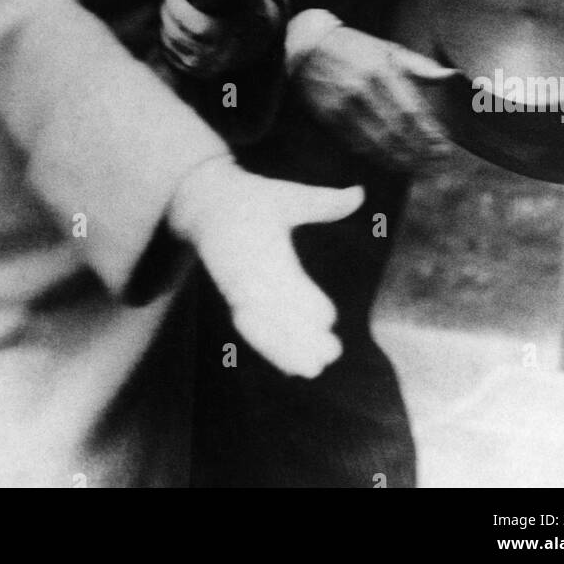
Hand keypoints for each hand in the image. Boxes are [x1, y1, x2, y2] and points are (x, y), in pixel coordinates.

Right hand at [168, 155, 363, 376]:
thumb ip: (324, 201)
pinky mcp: (232, 300)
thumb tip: (360, 193)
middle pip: (274, 312)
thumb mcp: (287, 195)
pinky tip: (292, 368)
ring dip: (286, 351)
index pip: (284, 281)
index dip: (305, 302)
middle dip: (301, 335)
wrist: (202, 205)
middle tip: (332, 353)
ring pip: (261, 327)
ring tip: (313, 370)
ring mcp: (237, 289)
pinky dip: (270, 350)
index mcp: (263, 247)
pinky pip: (251, 330)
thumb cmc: (251, 198)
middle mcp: (249, 273)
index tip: (328, 318)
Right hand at [292, 25, 456, 169]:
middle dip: (421, 153)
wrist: (308, 47)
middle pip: (398, 132)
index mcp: (382, 70)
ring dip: (403, 160)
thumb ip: (420, 66)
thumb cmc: (355, 48)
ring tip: (420, 170)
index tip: (445, 148)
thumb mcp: (389, 49)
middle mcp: (364, 89)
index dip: (430, 134)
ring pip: (379, 143)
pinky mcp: (331, 118)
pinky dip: (379, 157)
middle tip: (437, 166)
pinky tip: (393, 163)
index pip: (412, 111)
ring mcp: (345, 106)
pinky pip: (359, 145)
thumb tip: (450, 76)